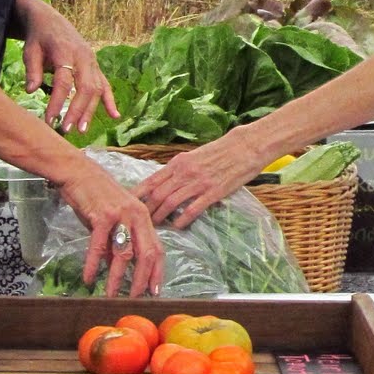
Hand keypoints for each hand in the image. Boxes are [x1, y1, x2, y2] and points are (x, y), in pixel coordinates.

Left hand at [15, 0, 117, 135]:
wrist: (52, 21)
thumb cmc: (39, 38)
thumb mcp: (30, 50)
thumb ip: (32, 70)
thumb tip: (30, 91)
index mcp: (65, 52)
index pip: (64, 81)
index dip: (57, 101)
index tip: (49, 119)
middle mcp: (83, 57)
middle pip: (85, 87)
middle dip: (77, 110)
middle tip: (66, 129)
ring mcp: (92, 62)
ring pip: (96, 89)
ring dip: (90, 110)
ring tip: (81, 130)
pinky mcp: (96, 67)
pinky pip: (105, 85)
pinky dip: (110, 101)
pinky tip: (114, 116)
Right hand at [55, 161, 164, 297]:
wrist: (78, 171)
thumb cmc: (95, 196)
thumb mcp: (113, 219)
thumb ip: (116, 241)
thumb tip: (112, 266)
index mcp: (143, 217)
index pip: (157, 249)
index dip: (157, 272)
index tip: (154, 292)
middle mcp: (137, 216)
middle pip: (146, 254)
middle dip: (141, 280)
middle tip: (134, 299)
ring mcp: (121, 215)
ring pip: (123, 254)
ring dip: (116, 278)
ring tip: (110, 295)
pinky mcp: (102, 216)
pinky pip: (99, 246)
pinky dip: (93, 264)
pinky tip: (88, 278)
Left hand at [137, 129, 266, 226]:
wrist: (245, 146)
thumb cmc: (221, 151)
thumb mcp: (195, 156)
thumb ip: (180, 169)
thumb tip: (166, 183)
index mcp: (179, 162)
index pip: (151, 180)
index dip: (137, 194)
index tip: (127, 203)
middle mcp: (185, 172)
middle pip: (157, 194)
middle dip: (146, 209)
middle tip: (140, 220)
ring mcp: (199, 182)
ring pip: (171, 202)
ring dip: (161, 216)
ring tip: (155, 226)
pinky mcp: (213, 192)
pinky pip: (193, 209)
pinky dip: (183, 219)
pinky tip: (178, 226)